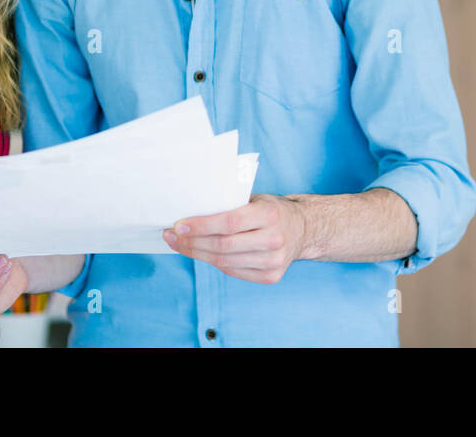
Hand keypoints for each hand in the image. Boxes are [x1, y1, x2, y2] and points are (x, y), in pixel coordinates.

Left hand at [163, 193, 306, 283]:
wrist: (304, 229)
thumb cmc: (272, 210)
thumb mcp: (256, 199)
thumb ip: (231, 205)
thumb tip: (191, 211)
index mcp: (270, 214)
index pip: (229, 222)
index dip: (201, 225)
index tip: (178, 225)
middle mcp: (274, 239)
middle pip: (223, 245)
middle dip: (191, 242)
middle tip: (171, 236)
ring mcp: (274, 261)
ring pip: (224, 261)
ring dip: (197, 254)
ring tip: (179, 245)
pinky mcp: (271, 277)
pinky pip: (233, 271)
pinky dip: (213, 263)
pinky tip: (200, 253)